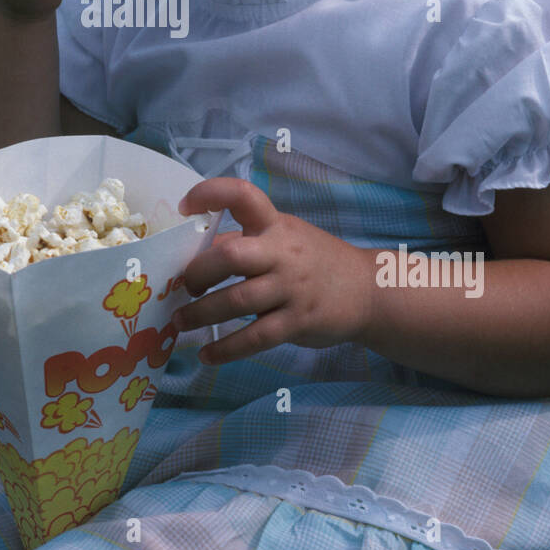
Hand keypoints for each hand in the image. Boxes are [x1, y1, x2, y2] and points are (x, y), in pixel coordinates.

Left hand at [174, 178, 372, 364]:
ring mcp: (291, 288)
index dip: (211, 194)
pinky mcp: (297, 322)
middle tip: (184, 286)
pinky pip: (255, 337)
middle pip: (231, 255)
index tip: (184, 207)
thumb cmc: (314, 261)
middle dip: (198, 272)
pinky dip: (226, 348)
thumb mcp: (285, 238)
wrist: (368, 290)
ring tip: (180, 322)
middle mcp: (282, 252)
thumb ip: (246, 243)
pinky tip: (207, 355)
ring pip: (237, 301)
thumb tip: (195, 257)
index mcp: (276, 224)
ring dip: (202, 314)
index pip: (244, 195)